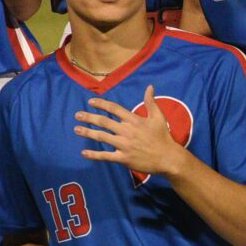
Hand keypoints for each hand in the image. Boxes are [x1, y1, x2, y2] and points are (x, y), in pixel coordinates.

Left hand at [75, 85, 191, 180]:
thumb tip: (150, 87)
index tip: (91, 101)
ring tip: (76, 129)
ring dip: (88, 132)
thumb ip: (151, 102)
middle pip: (104, 122)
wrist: (169, 158)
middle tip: (77, 115)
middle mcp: (127, 131)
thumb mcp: (158, 117)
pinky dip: (94, 155)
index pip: (114, 109)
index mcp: (134, 120)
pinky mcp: (123, 158)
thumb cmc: (163, 137)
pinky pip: (106, 156)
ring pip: (102, 137)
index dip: (101, 104)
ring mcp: (124, 145)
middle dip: (89, 117)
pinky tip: (83, 153)